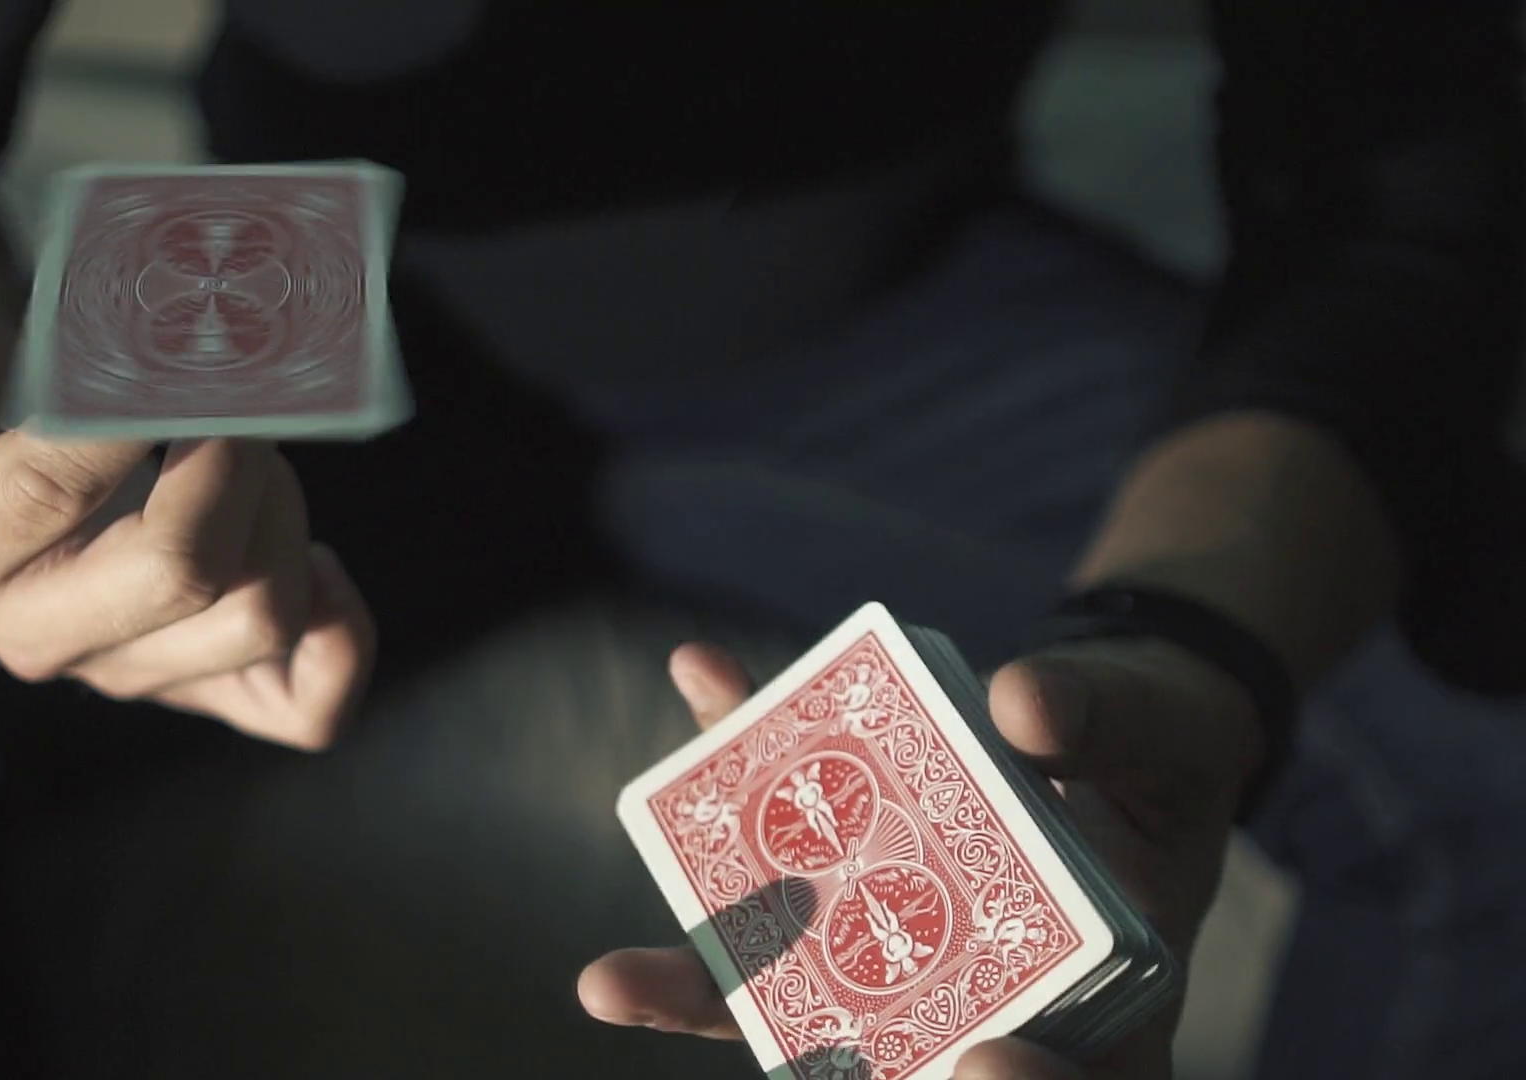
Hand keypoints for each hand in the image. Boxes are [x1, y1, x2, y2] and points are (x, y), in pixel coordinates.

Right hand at [0, 143, 374, 749]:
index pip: (53, 487)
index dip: (136, 406)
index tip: (179, 348)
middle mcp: (32, 635)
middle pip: (181, 570)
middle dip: (234, 458)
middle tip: (238, 394)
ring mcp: (124, 674)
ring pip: (259, 613)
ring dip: (283, 511)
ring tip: (249, 451)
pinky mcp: (203, 692)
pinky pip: (308, 706)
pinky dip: (340, 632)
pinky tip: (319, 556)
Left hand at [579, 637, 1264, 1078]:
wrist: (1125, 715)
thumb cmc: (1166, 750)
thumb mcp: (1159, 733)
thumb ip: (1105, 720)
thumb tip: (1024, 706)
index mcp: (1100, 997)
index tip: (983, 1067)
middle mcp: (988, 994)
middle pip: (889, 1065)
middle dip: (781, 1063)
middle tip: (658, 1019)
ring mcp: (907, 948)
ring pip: (805, 993)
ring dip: (706, 979)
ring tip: (609, 982)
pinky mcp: (856, 884)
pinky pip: (788, 857)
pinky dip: (739, 784)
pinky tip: (705, 678)